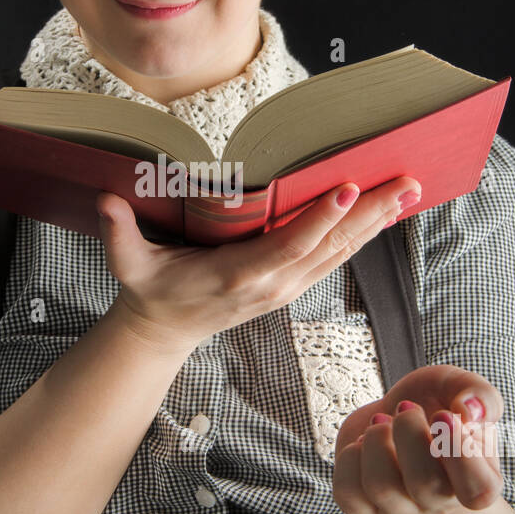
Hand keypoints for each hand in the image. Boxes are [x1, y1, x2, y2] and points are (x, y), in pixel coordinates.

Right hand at [96, 175, 421, 351]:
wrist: (164, 331)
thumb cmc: (150, 291)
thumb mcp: (128, 265)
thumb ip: (120, 233)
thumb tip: (107, 202)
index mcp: (238, 276)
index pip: (287, 245)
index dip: (319, 219)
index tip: (348, 189)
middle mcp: (271, 284)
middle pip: (329, 247)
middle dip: (370, 214)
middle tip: (405, 182)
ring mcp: (285, 288)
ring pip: (339, 252)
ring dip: (376, 222)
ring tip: (408, 190)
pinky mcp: (291, 286)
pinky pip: (333, 258)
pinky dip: (361, 234)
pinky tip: (382, 213)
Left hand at [333, 365, 504, 513]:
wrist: (393, 412)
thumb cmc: (433, 402)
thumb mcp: (459, 387)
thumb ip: (478, 394)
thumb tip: (468, 412)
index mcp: (477, 478)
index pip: (478, 490)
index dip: (460, 453)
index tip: (443, 415)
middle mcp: (439, 502)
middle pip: (426, 486)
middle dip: (409, 434)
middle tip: (407, 407)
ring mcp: (400, 509)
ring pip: (382, 490)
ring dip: (376, 441)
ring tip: (381, 421)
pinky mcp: (364, 505)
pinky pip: (347, 493)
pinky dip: (350, 458)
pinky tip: (363, 443)